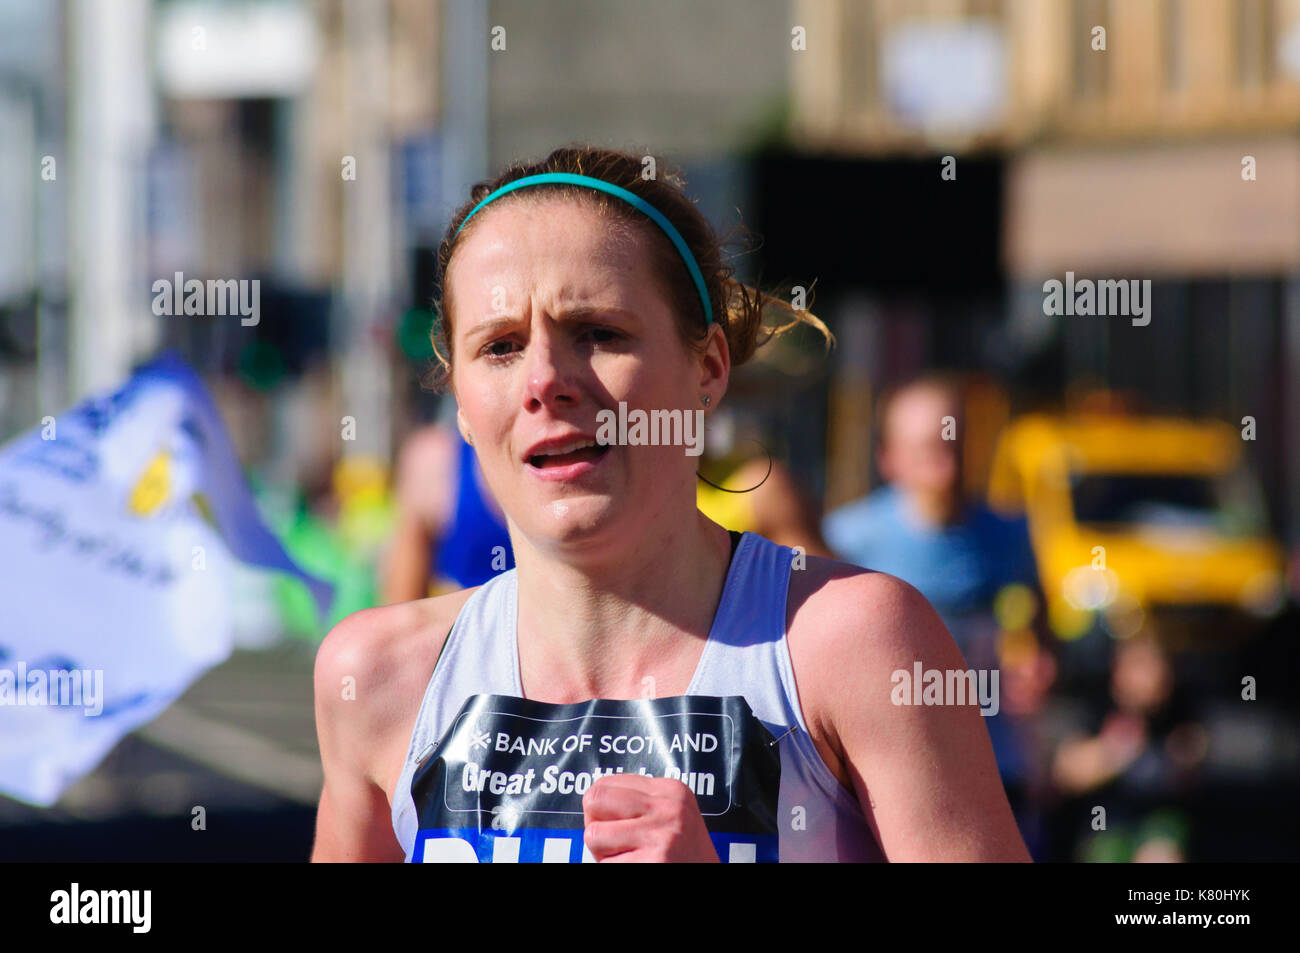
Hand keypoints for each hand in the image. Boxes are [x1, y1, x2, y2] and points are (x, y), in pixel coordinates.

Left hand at [582, 774, 719, 862]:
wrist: (710, 882)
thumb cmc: (685, 857)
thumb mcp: (672, 817)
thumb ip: (638, 802)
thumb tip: (593, 800)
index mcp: (671, 790)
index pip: (605, 783)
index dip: (601, 810)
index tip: (617, 826)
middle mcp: (668, 809)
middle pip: (594, 799)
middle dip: (595, 826)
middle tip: (614, 845)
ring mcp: (661, 836)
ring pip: (594, 835)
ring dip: (603, 855)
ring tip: (630, 860)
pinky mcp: (654, 863)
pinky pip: (606, 865)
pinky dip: (614, 870)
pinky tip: (638, 870)